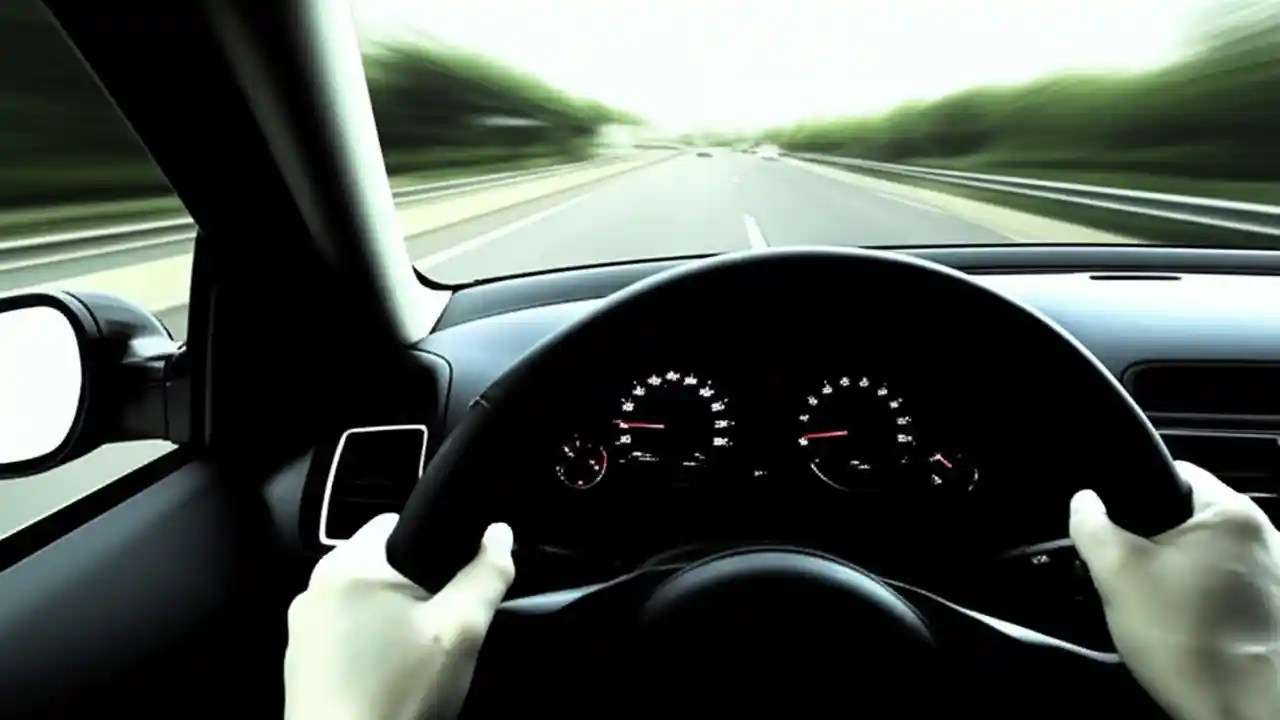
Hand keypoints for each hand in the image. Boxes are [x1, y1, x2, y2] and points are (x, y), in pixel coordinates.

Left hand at [284, 514, 514, 719]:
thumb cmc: (401, 691)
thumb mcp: (460, 631)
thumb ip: (486, 576)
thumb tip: (500, 533)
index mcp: (348, 565)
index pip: (399, 523)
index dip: (437, 545)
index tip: (458, 582)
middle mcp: (314, 587)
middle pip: (383, 566)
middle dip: (417, 589)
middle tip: (444, 626)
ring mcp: (301, 627)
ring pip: (366, 604)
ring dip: (394, 620)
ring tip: (420, 657)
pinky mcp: (300, 662)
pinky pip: (346, 635)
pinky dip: (371, 647)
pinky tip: (391, 677)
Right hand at [1070, 461, 1279, 719]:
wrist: (1242, 710)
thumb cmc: (1180, 630)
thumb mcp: (1116, 572)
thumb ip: (1092, 526)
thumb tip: (1084, 500)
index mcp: (1233, 512)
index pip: (1174, 474)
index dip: (1131, 491)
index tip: (1107, 522)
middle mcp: (1266, 536)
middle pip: (1190, 520)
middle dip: (1152, 539)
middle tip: (1120, 568)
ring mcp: (1276, 577)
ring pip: (1207, 558)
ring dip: (1177, 573)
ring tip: (1148, 602)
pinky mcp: (1275, 613)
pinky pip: (1224, 590)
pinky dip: (1199, 599)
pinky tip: (1179, 626)